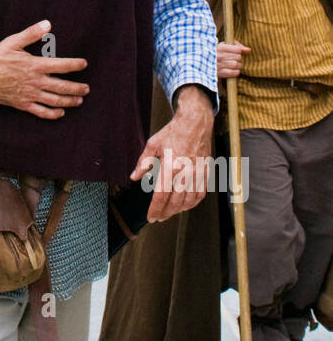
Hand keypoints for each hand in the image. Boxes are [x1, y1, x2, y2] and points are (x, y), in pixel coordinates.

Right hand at [0, 20, 88, 119]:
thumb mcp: (12, 42)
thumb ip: (31, 33)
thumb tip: (47, 24)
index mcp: (35, 65)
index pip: (62, 65)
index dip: (75, 65)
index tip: (84, 64)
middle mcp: (35, 82)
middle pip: (63, 87)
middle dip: (77, 88)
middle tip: (87, 88)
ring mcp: (30, 95)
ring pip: (55, 101)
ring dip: (70, 101)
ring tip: (79, 100)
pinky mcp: (24, 105)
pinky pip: (42, 112)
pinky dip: (53, 114)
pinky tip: (60, 112)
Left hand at [130, 85, 213, 222]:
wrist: (195, 123)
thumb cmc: (173, 132)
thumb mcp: (153, 145)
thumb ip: (143, 163)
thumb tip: (134, 177)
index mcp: (170, 166)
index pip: (161, 195)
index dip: (156, 209)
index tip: (151, 218)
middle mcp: (185, 172)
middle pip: (175, 202)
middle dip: (166, 213)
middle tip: (159, 218)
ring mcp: (197, 173)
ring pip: (189, 201)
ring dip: (179, 210)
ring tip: (170, 213)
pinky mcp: (206, 172)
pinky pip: (200, 194)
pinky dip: (193, 203)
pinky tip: (185, 205)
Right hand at [217, 42, 249, 78]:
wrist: (200, 62)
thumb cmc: (214, 52)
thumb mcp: (221, 44)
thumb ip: (235, 44)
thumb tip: (248, 50)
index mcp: (219, 47)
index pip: (237, 49)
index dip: (239, 50)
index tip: (237, 51)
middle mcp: (219, 56)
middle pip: (238, 57)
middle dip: (239, 58)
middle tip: (236, 58)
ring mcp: (218, 65)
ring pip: (236, 65)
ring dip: (238, 65)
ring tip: (236, 64)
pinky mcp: (218, 73)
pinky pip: (232, 73)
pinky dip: (236, 72)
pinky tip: (234, 70)